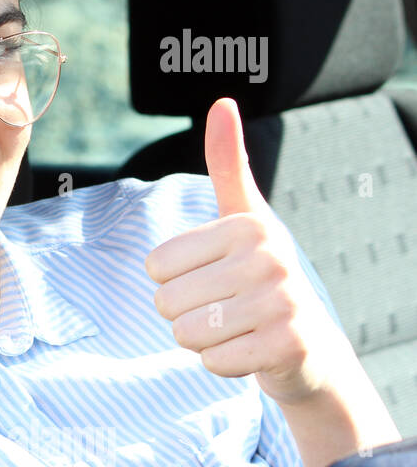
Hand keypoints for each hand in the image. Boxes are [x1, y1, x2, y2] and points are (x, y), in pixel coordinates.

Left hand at [144, 98, 348, 405]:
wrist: (310, 347)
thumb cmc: (262, 277)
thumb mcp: (245, 218)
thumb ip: (228, 164)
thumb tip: (223, 102)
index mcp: (248, 225)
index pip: (157, 266)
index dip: (174, 282)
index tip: (215, 279)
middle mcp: (271, 258)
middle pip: (167, 301)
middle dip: (185, 315)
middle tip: (224, 310)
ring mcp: (283, 302)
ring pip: (186, 332)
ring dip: (202, 340)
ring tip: (236, 329)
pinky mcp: (286, 346)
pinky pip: (211, 361)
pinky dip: (222, 364)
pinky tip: (250, 351)